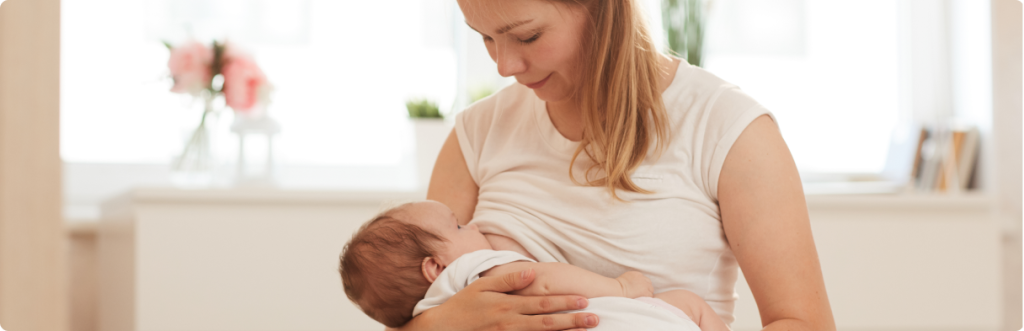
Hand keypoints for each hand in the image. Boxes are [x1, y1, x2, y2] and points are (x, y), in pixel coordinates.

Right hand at [404, 269, 599, 330]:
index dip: (565, 302)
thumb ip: (509, 279)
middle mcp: (511, 323)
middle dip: (573, 320)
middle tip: (596, 318)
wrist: (442, 330)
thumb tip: (532, 270)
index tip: (585, 300)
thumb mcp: (482, 286)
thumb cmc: (462, 306)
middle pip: (548, 322)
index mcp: (508, 306)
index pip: (543, 304)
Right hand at [616, 271, 653, 297]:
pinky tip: (643, 300)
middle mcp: (642, 278)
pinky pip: (650, 295)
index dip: (643, 285)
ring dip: (648, 293)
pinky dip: (647, 298)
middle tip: (642, 294)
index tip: (640, 289)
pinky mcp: (645, 291)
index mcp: (637, 274)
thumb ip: (633, 279)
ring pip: (651, 290)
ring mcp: (644, 285)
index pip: (645, 279)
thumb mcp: (627, 278)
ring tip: (642, 298)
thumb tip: (636, 284)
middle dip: (647, 289)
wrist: (618, 289)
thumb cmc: (619, 286)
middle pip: (649, 284)